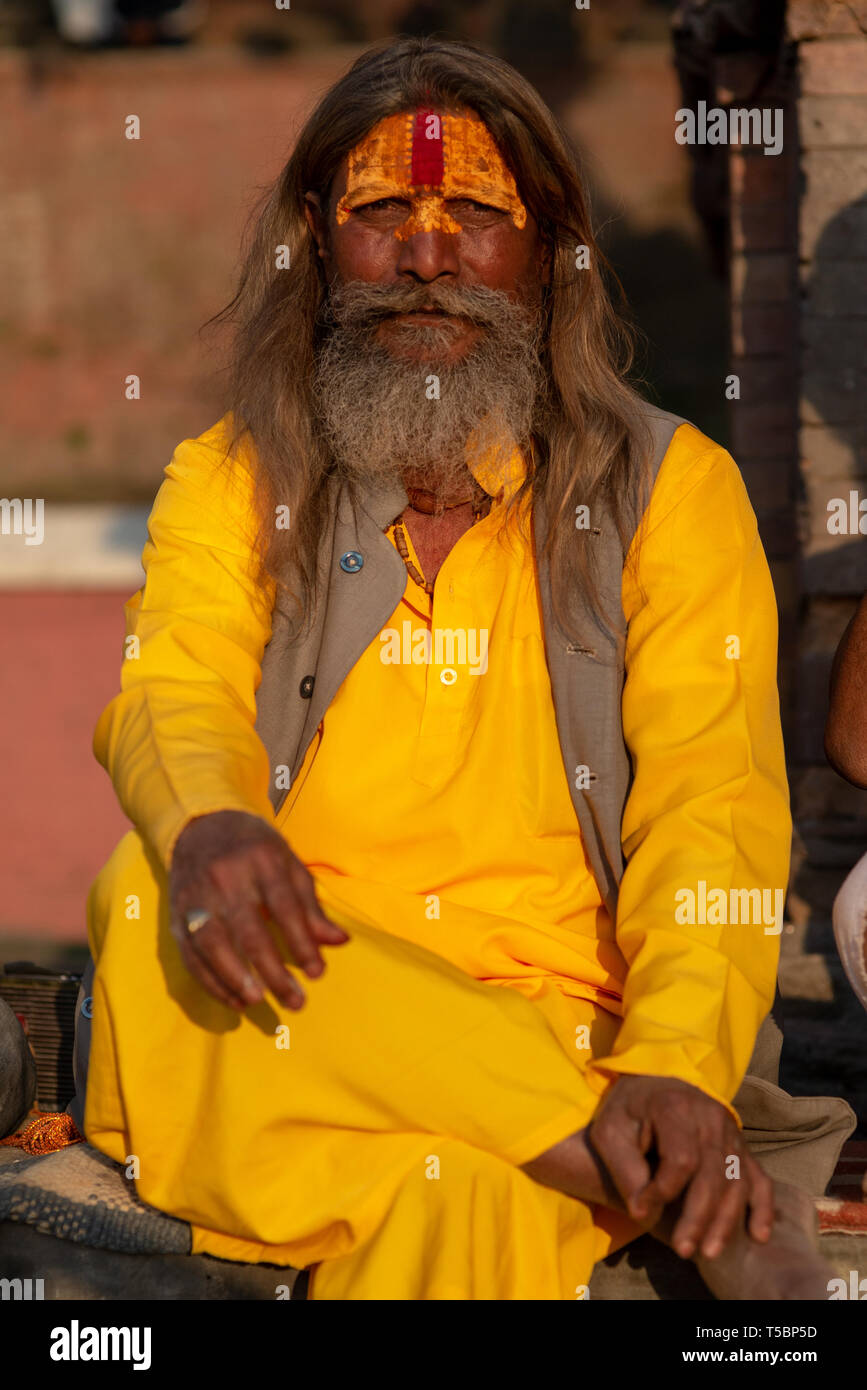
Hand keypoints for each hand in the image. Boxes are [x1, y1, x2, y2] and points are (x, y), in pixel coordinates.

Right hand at [169, 810, 348, 1011]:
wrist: (201, 826)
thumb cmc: (254, 849)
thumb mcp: (288, 864)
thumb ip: (310, 905)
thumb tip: (338, 941)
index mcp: (261, 860)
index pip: (283, 907)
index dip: (301, 942)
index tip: (317, 972)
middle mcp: (226, 878)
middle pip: (249, 931)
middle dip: (272, 971)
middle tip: (295, 1001)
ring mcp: (196, 897)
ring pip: (212, 944)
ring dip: (235, 979)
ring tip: (257, 1002)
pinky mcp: (176, 915)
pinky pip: (190, 954)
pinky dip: (210, 981)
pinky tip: (233, 999)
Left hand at [587, 1074, 773, 1259]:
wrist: (653, 1082)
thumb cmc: (629, 1111)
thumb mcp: (611, 1131)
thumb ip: (624, 1169)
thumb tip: (642, 1212)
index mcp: (675, 1108)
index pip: (680, 1159)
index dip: (662, 1191)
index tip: (640, 1210)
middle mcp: (710, 1117)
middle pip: (712, 1174)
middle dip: (698, 1217)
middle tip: (683, 1249)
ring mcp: (730, 1131)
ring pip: (737, 1181)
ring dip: (726, 1220)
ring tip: (708, 1252)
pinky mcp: (740, 1146)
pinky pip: (759, 1177)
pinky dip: (763, 1207)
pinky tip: (758, 1235)